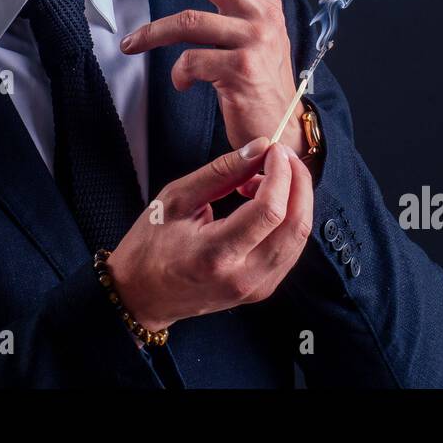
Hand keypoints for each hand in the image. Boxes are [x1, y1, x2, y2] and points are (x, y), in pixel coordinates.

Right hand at [106, 137, 313, 330]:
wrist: (143, 294)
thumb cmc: (151, 246)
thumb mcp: (177, 198)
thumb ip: (221, 171)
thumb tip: (258, 148)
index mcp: (216, 254)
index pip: (269, 210)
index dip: (279, 173)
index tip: (272, 149)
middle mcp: (243, 277)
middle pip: (295, 225)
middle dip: (297, 182)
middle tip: (281, 156)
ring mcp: (257, 288)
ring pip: (299, 237)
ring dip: (294, 199)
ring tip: (264, 178)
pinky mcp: (263, 289)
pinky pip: (290, 249)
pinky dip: (287, 218)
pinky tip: (264, 202)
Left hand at [120, 0, 307, 157]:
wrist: (281, 131)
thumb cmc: (257, 80)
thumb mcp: (250, 34)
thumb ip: (229, 3)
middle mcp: (262, 13)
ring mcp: (255, 39)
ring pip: (189, 20)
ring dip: (152, 33)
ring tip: (132, 43)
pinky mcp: (241, 69)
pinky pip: (191, 61)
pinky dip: (179, 73)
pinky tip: (182, 82)